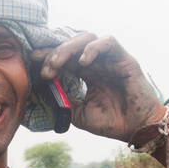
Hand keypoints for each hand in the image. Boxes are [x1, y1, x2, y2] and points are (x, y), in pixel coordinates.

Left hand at [31, 32, 163, 142]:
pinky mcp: (124, 59)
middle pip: (71, 45)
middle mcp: (97, 63)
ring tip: (57, 64)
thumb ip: (63, 101)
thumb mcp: (79, 114)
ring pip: (87, 38)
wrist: (137, 129)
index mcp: (86, 73)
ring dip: (68, 48)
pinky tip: (83, 62)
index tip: (31, 63)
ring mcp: (110, 59)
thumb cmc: (111, 122)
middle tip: (44, 69)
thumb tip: (43, 90)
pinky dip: (93, 48)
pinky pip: (108, 42)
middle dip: (53, 53)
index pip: (64, 58)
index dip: (47, 57)